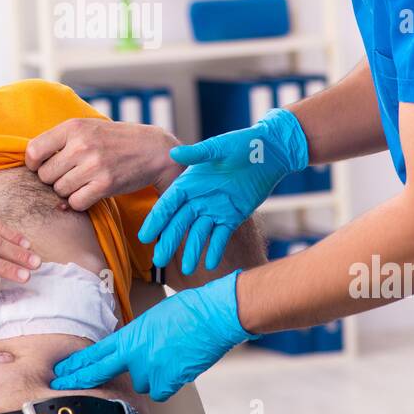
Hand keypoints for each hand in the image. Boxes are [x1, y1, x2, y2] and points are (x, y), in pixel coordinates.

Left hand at [25, 118, 182, 211]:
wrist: (152, 149)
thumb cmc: (114, 140)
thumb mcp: (87, 128)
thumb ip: (59, 140)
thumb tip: (29, 163)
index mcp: (73, 127)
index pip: (33, 151)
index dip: (35, 164)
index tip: (44, 166)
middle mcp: (81, 145)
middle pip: (45, 176)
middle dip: (54, 179)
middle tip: (71, 174)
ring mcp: (94, 165)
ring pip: (60, 191)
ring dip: (69, 191)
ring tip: (84, 181)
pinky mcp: (105, 184)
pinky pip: (76, 203)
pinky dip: (80, 201)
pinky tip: (91, 191)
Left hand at [50, 271, 250, 400]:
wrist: (212, 317)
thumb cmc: (187, 311)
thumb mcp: (152, 319)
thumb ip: (136, 338)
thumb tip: (133, 351)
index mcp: (131, 336)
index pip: (97, 355)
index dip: (77, 365)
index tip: (62, 371)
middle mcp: (137, 357)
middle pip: (106, 372)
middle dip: (84, 377)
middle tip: (62, 382)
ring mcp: (153, 372)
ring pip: (142, 382)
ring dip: (150, 373)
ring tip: (167, 353)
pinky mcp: (170, 383)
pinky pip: (161, 389)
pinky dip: (167, 382)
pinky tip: (178, 365)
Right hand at [140, 108, 308, 273]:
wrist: (270, 153)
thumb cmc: (243, 144)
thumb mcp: (220, 147)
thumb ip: (197, 154)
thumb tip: (173, 153)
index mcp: (190, 182)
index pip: (168, 204)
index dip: (156, 221)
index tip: (144, 237)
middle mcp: (199, 198)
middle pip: (180, 223)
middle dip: (169, 241)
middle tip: (157, 260)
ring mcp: (215, 209)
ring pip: (198, 234)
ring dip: (191, 250)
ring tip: (186, 269)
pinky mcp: (232, 216)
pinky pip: (220, 237)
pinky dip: (214, 250)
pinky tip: (209, 265)